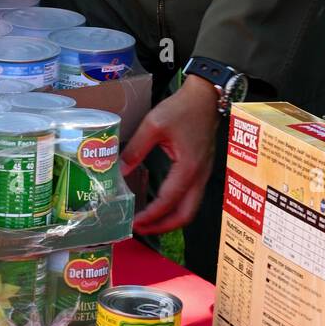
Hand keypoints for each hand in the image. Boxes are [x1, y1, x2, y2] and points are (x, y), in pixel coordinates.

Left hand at [122, 76, 218, 233]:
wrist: (206, 96)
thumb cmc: (182, 108)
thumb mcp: (154, 125)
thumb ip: (135, 150)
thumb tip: (118, 172)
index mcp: (188, 167)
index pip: (168, 201)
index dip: (150, 216)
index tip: (133, 222)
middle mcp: (199, 175)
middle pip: (185, 215)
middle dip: (162, 227)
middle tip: (140, 228)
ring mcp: (203, 174)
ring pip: (190, 209)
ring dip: (170, 219)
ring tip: (148, 221)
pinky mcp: (202, 170)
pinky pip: (191, 198)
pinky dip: (176, 208)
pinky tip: (160, 204)